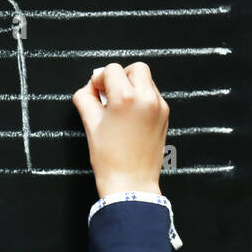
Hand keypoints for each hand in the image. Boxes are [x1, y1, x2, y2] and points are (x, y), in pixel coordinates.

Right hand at [71, 62, 168, 198]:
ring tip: (119, 106)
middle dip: (120, 75)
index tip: (95, 90)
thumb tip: (89, 88)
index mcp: (126, 98)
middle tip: (109, 92)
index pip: (112, 69)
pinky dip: (141, 98)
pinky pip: (153, 96)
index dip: (99, 78)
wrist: (130, 182)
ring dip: (132, 86)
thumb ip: (86, 98)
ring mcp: (159, 107)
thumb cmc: (109, 157)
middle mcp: (147, 98)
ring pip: (146, 81)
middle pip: (136, 68)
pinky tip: (129, 115)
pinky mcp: (165, 116)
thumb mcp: (89, 124)